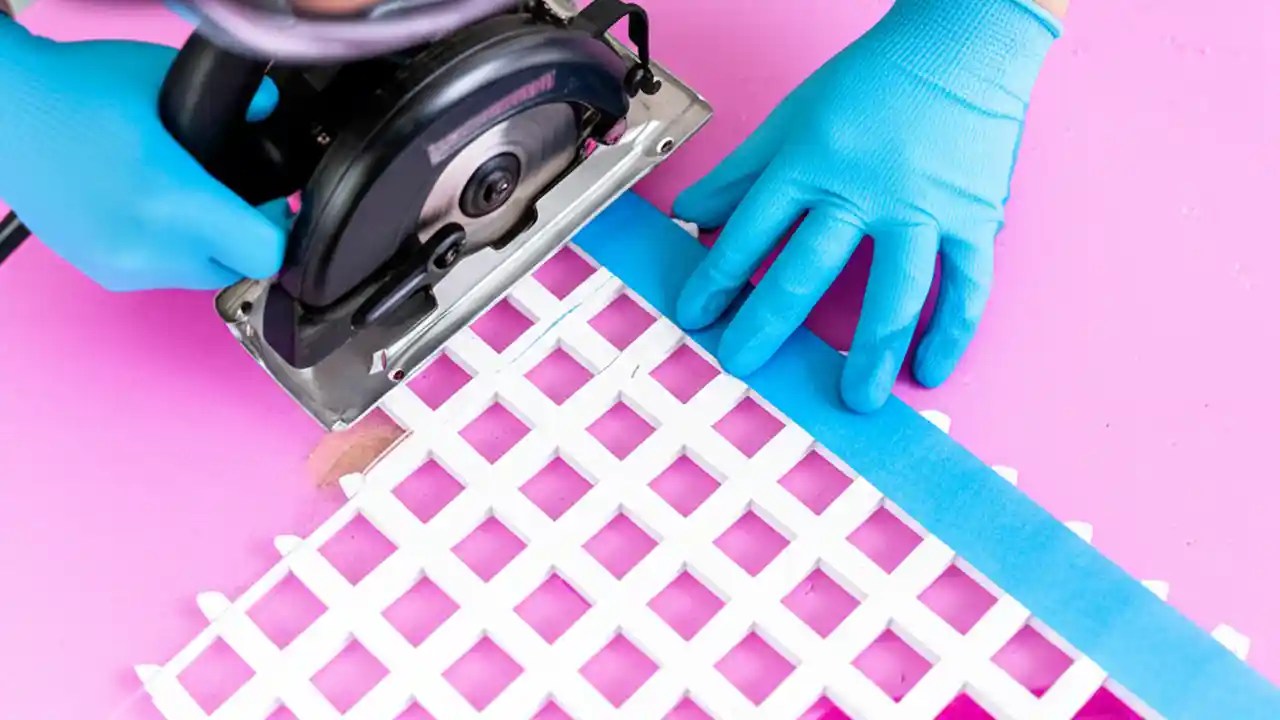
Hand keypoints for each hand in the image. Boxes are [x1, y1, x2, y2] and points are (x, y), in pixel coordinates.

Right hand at [0, 21, 285, 290]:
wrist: (2, 113)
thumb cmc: (71, 91)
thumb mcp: (164, 79)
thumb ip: (236, 103)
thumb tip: (271, 111)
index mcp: (170, 204)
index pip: (265, 252)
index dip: (279, 225)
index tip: (271, 199)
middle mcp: (146, 250)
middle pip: (238, 269)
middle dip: (246, 235)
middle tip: (236, 196)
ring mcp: (121, 268)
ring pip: (202, 277)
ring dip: (211, 245)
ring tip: (192, 198)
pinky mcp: (103, 272)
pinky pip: (163, 275)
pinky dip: (173, 250)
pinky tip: (157, 209)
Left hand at [673, 0, 1060, 410]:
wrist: (962, 43)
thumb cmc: (875, 80)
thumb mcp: (793, 117)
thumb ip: (742, 172)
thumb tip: (691, 214)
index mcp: (811, 164)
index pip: (750, 233)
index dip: (716, 279)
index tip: (696, 315)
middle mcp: (864, 191)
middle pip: (806, 270)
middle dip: (767, 324)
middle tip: (743, 363)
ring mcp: (923, 209)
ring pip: (894, 293)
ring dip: (871, 352)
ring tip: (854, 398)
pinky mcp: (973, 219)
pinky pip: (966, 287)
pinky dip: (950, 332)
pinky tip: (928, 368)